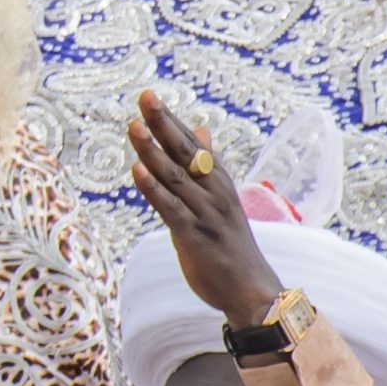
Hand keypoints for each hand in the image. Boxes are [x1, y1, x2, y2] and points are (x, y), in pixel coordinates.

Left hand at [129, 90, 283, 330]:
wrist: (252, 289)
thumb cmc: (230, 245)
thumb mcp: (219, 198)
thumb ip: (204, 165)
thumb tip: (199, 128)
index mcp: (217, 183)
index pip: (193, 145)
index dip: (171, 121)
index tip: (151, 97)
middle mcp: (213, 192)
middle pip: (185, 152)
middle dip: (163, 124)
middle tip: (145, 96)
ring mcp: (205, 213)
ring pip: (175, 176)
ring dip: (153, 151)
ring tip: (134, 127)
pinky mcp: (194, 236)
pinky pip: (170, 208)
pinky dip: (153, 189)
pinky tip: (137, 170)